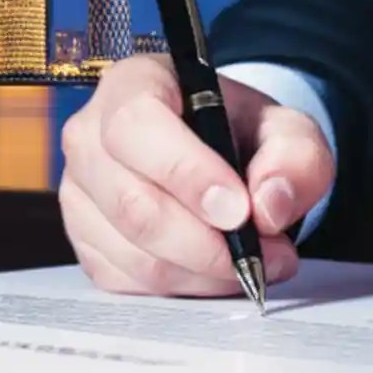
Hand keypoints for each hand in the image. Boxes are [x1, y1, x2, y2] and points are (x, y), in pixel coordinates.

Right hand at [58, 54, 335, 295]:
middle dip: (205, 244)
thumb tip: (268, 205)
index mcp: (133, 84)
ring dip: (202, 273)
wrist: (216, 153)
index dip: (187, 173)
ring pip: (133, 253)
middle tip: (262, 255)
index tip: (239, 210)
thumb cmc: (241, 133)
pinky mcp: (84, 240)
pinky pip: (129, 281)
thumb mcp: (286, 129)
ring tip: (252, 264)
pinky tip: (216, 272)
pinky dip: (182, 288)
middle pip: (132, 203)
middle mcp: (90, 136)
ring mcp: (78, 192)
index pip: (137, 126)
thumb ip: (294, 157)